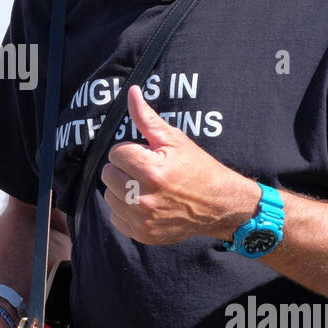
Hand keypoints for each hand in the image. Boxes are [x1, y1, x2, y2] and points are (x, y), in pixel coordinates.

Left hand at [101, 85, 259, 244]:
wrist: (219, 205)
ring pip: (109, 195)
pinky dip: (126, 210)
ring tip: (146, 187)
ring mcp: (142, 219)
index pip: (116, 153)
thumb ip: (147, 118)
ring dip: (123, 189)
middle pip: (108, 174)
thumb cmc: (197, 168)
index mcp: (152, 170)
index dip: (131, 151)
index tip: (148, 155)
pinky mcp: (142, 234)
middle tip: (146, 171)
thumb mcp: (175, 140)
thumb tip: (132, 92)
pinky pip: (116, 216)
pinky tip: (146, 203)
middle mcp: (144, 197)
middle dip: (124, 169)